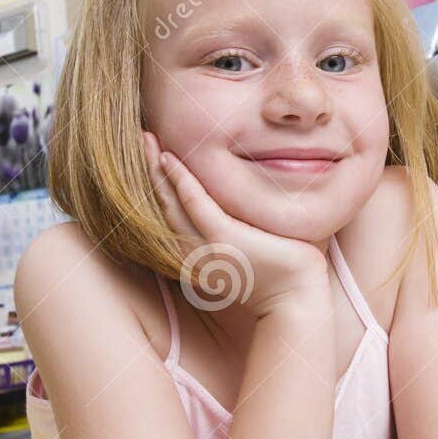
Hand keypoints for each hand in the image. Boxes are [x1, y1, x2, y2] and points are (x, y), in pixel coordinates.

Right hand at [142, 130, 329, 315]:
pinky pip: (194, 202)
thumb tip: (243, 203)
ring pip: (170, 201)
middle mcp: (193, 252)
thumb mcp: (252, 247)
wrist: (297, 300)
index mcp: (197, 255)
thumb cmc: (282, 274)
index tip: (153, 156)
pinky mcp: (222, 238)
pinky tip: (167, 158)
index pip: (172, 213)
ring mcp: (205, 246)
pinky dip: (179, 179)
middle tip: (140, 138)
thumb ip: (239, 226)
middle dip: (149, 170)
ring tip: (145, 139)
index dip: (159, 184)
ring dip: (155, 168)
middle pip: (163, 204)